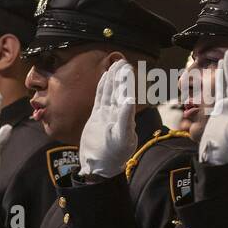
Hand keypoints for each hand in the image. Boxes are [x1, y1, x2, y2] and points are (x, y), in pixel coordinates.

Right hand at [79, 60, 138, 177]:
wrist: (98, 166)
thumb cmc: (113, 156)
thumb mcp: (121, 138)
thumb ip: (126, 119)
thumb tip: (130, 100)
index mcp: (126, 118)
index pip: (127, 95)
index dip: (127, 82)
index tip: (128, 68)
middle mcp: (117, 115)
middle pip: (119, 91)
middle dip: (121, 77)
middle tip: (123, 62)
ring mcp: (107, 115)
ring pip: (110, 93)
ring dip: (112, 79)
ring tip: (116, 65)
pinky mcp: (97, 117)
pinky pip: (100, 99)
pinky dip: (102, 88)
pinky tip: (104, 78)